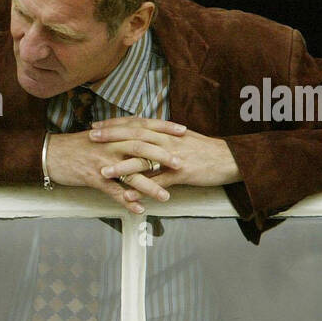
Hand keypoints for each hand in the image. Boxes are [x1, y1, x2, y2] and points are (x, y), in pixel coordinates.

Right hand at [45, 119, 186, 213]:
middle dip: (163, 156)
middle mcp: (110, 144)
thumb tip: (139, 133)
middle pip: (141, 147)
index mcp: (114, 132)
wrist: (51, 154)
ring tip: (165, 196)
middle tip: (181, 164)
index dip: (164, 128)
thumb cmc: (76, 146)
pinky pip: (113, 191)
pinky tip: (139, 209)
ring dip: (150, 186)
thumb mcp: (100, 134)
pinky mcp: (93, 178)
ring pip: (130, 173)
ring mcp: (102, 162)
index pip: (144, 126)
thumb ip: (120, 134)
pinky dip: (126, 201)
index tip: (183, 131)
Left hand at [89, 117, 240, 205]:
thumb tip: (142, 137)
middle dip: (112, 137)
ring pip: (144, 160)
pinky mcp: (182, 174)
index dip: (116, 124)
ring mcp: (174, 157)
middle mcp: (167, 141)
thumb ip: (161, 138)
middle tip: (91, 138)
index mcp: (166, 132)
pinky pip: (159, 182)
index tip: (97, 125)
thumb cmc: (204, 150)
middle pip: (135, 136)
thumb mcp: (181, 139)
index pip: (136, 124)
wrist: (230, 159)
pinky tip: (128, 196)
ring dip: (122, 166)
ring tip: (103, 171)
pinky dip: (143, 189)